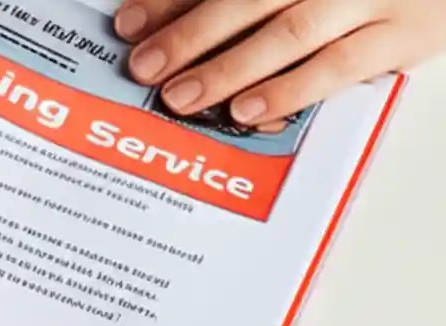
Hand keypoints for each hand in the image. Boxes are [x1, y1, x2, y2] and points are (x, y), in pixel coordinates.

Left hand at [114, 0, 445, 126]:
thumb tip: (154, 18)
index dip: (171, 0)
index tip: (127, 24)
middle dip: (190, 34)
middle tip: (144, 66)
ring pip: (290, 32)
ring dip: (229, 67)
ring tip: (180, 96)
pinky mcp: (402, 35)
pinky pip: (340, 66)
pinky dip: (289, 89)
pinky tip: (246, 110)